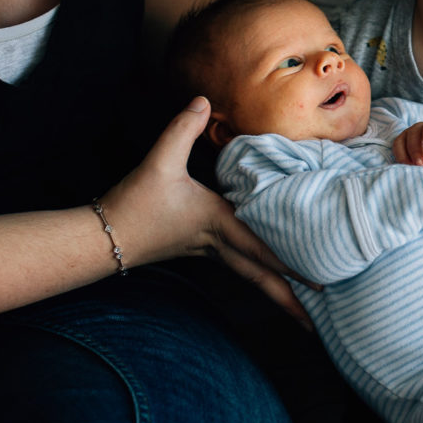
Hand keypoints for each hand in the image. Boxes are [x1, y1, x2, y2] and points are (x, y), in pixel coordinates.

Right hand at [102, 97, 309, 324]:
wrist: (103, 236)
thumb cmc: (133, 202)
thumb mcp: (158, 161)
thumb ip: (181, 129)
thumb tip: (202, 100)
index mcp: (216, 223)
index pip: (260, 247)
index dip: (290, 264)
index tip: (318, 281)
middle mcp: (217, 243)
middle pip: (260, 276)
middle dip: (290, 299)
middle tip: (318, 323)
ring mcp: (208, 251)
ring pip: (250, 275)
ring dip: (275, 292)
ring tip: (302, 310)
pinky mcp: (199, 251)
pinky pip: (237, 267)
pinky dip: (257, 274)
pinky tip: (266, 274)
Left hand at [394, 120, 422, 170]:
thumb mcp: (418, 164)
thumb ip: (412, 166)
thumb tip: (406, 174)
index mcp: (406, 137)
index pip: (399, 143)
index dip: (401, 154)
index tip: (406, 164)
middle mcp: (417, 129)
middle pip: (412, 135)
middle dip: (414, 150)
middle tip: (419, 163)